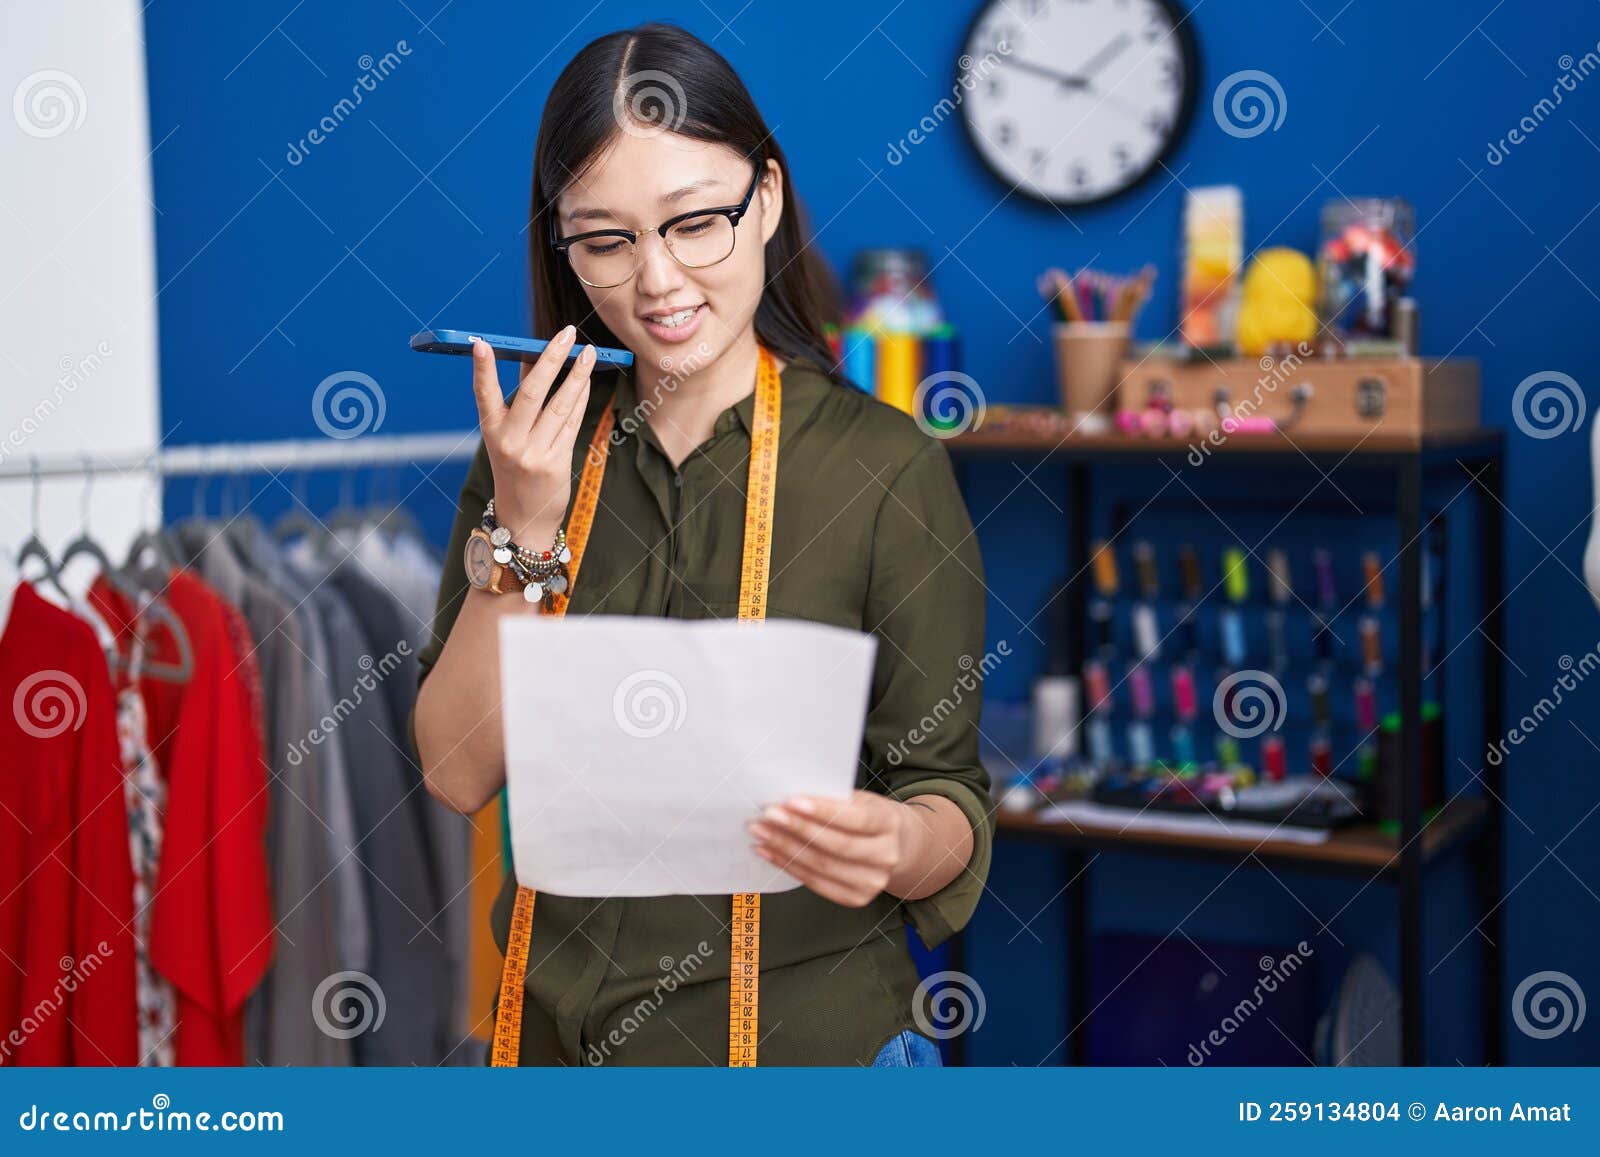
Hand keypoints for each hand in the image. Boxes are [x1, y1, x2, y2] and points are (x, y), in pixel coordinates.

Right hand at [468, 324, 596, 546]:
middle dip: (550, 359)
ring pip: (559, 405)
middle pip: (530, 393)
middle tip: (566, 334)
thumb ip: (520, 400)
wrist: (525, 518)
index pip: (484, 395)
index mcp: (491, 432)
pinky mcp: (556, 462)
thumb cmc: (516, 467)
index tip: (482, 343)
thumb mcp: (507, 437)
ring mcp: (533, 453)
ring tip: (587, 353)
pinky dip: (580, 399)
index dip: (482, 369)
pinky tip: (586, 380)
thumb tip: (536, 358)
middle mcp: (509, 442)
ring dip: (577, 376)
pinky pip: (572, 423)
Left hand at [747, 791, 907, 907]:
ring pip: (821, 866)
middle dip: (797, 829)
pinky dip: (788, 866)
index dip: (822, 811)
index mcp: (889, 823)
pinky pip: (815, 883)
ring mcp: (872, 882)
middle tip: (768, 815)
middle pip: (836, 845)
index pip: (855, 818)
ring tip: (762, 832)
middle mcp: (885, 856)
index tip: (790, 801)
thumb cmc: (868, 816)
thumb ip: (833, 800)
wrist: (893, 846)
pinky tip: (770, 852)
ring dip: (785, 848)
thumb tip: (789, 799)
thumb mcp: (860, 800)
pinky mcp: (855, 898)